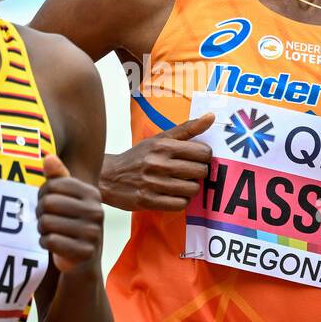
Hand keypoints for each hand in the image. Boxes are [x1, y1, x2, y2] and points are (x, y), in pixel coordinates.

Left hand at [37, 154, 104, 271]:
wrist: (82, 257)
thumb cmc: (70, 221)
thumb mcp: (65, 197)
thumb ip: (57, 176)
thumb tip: (48, 157)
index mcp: (92, 193)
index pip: (52, 185)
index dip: (42, 194)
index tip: (46, 202)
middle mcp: (96, 211)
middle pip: (47, 203)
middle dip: (40, 212)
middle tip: (45, 219)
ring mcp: (92, 233)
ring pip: (46, 223)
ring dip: (42, 229)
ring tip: (50, 231)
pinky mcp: (85, 252)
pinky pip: (50, 241)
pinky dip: (44, 243)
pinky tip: (53, 244)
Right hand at [99, 112, 213, 211]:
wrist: (108, 176)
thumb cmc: (138, 157)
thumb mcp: (159, 138)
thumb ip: (187, 128)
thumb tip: (211, 117)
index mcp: (163, 145)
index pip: (204, 152)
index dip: (204, 157)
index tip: (196, 159)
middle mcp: (158, 163)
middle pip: (201, 172)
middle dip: (198, 173)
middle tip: (188, 173)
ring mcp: (153, 183)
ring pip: (193, 189)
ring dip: (190, 188)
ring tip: (180, 184)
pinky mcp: (148, 201)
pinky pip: (180, 204)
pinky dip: (180, 201)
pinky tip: (173, 195)